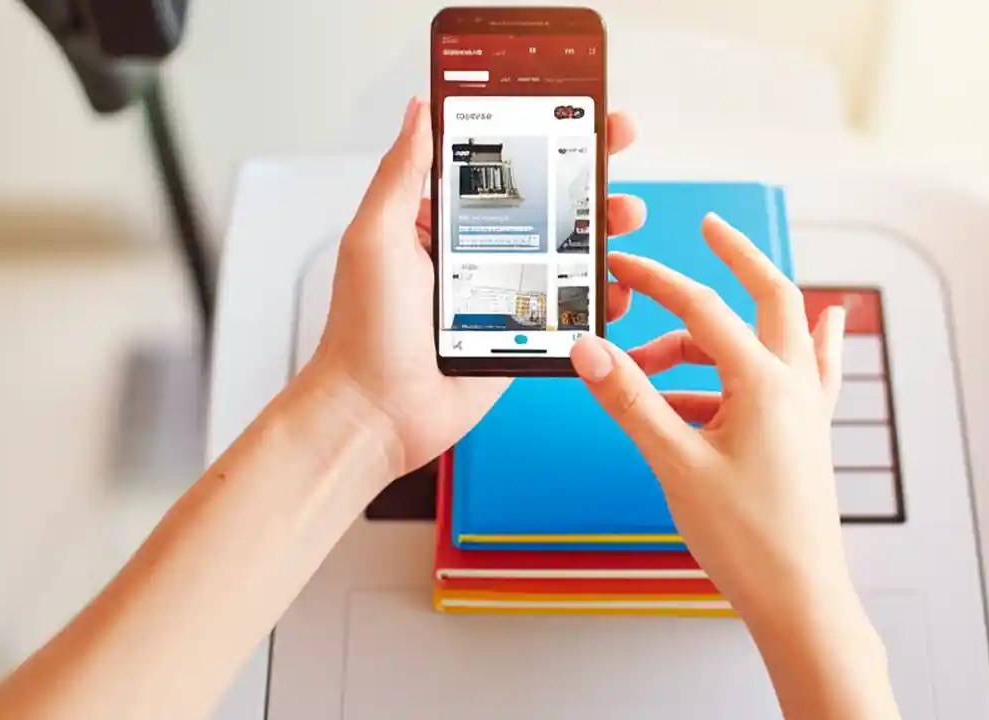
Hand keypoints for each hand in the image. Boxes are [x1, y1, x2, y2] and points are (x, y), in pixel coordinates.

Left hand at [309, 97, 645, 477]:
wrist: (378, 412)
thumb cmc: (364, 330)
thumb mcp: (376, 235)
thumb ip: (402, 172)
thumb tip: (419, 110)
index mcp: (439, 221)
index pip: (498, 164)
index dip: (538, 135)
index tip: (575, 111)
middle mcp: (475, 252)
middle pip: (543, 203)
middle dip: (585, 175)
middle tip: (617, 149)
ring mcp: (503, 292)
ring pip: (565, 252)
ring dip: (602, 229)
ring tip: (625, 216)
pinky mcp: (522, 333)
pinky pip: (570, 308)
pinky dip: (600, 295)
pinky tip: (616, 284)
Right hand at [569, 213, 854, 617]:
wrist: (800, 598)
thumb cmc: (748, 540)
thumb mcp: (675, 463)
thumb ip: (631, 400)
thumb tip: (592, 351)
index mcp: (763, 384)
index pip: (701, 308)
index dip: (655, 281)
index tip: (622, 267)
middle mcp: (795, 386)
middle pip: (772, 294)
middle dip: (739, 256)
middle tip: (709, 229)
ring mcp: (809, 409)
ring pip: (778, 337)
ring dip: (724, 332)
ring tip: (663, 358)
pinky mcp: (810, 433)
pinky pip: (816, 369)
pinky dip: (809, 340)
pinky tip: (821, 324)